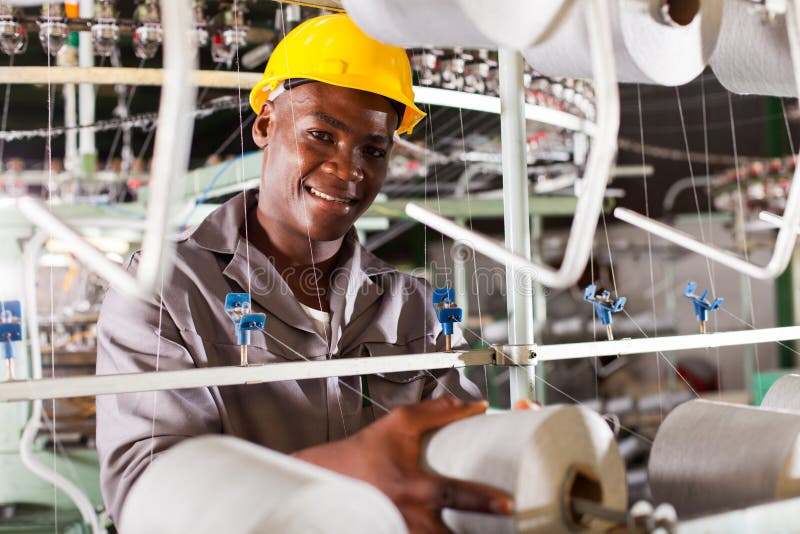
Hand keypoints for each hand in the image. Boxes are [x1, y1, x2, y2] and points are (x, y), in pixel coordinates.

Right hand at [293, 396, 512, 532]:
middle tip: (510, 527)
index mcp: (413, 487)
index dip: (482, 500)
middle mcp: (412, 517)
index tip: (507, 504)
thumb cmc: (364, 454)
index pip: (452, 496)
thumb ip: (437, 413)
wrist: (332, 478)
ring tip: (488, 531)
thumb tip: (472, 407)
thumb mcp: (399, 424)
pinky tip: (459, 530)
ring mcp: (406, 532)